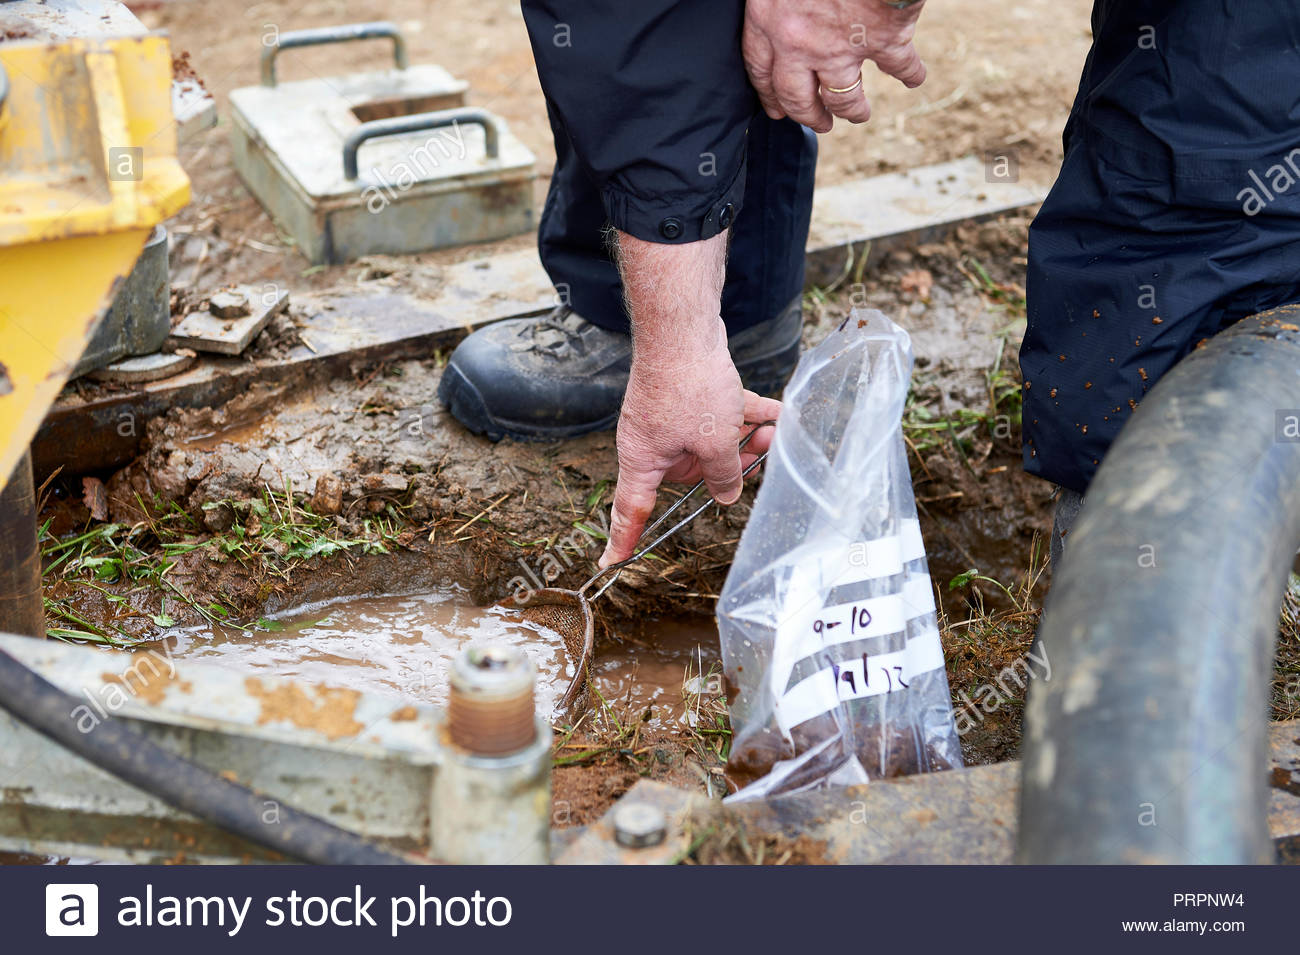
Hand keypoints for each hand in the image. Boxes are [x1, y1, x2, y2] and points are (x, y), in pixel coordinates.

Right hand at [600, 340, 779, 567]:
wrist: (683, 329)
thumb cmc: (689, 387)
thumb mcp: (714, 443)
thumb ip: (723, 476)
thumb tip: (727, 496)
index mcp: (644, 460)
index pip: (629, 511)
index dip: (621, 539)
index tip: (609, 563)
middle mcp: (652, 441)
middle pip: (690, 472)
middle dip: (728, 467)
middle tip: (760, 458)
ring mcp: (670, 416)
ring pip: (710, 440)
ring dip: (744, 438)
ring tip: (774, 432)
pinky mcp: (688, 393)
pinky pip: (718, 412)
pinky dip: (745, 414)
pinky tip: (776, 412)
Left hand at [743, 0, 926, 132]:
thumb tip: (784, 7)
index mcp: (768, 22)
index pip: (761, 71)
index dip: (769, 94)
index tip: (777, 110)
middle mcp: (800, 45)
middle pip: (797, 96)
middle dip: (808, 115)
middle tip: (819, 123)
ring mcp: (842, 47)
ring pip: (844, 97)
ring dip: (853, 110)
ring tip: (859, 115)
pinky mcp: (883, 40)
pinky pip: (899, 65)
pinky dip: (910, 73)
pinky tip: (914, 79)